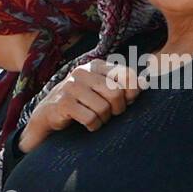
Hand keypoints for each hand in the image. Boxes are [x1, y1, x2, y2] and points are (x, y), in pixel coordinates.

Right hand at [19, 59, 141, 152]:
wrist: (47, 115)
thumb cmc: (81, 102)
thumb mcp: (101, 88)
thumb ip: (121, 84)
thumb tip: (144, 84)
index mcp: (96, 65)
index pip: (126, 74)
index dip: (132, 92)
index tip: (126, 102)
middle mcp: (82, 72)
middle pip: (116, 93)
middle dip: (118, 109)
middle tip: (111, 114)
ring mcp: (70, 87)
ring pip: (103, 107)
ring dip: (104, 120)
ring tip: (97, 120)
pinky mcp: (62, 103)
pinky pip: (90, 118)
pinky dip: (93, 126)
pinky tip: (88, 125)